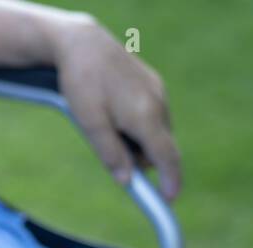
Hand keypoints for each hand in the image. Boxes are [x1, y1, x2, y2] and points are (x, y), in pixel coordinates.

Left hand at [52, 17, 180, 199]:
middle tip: (112, 155)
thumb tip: (127, 182)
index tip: (170, 200)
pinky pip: (151, 116)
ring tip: (106, 126)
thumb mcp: (90, 123)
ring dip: (137, 142)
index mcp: (145, 116)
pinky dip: (137, 127)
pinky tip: (113, 114)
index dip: (170, 180)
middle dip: (141, 160)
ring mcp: (157, 91)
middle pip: (159, 147)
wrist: (83, 43)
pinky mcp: (152, 84)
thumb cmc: (82, 83)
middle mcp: (158, 103)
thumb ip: (110, 154)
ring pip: (154, 132)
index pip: (166, 156)